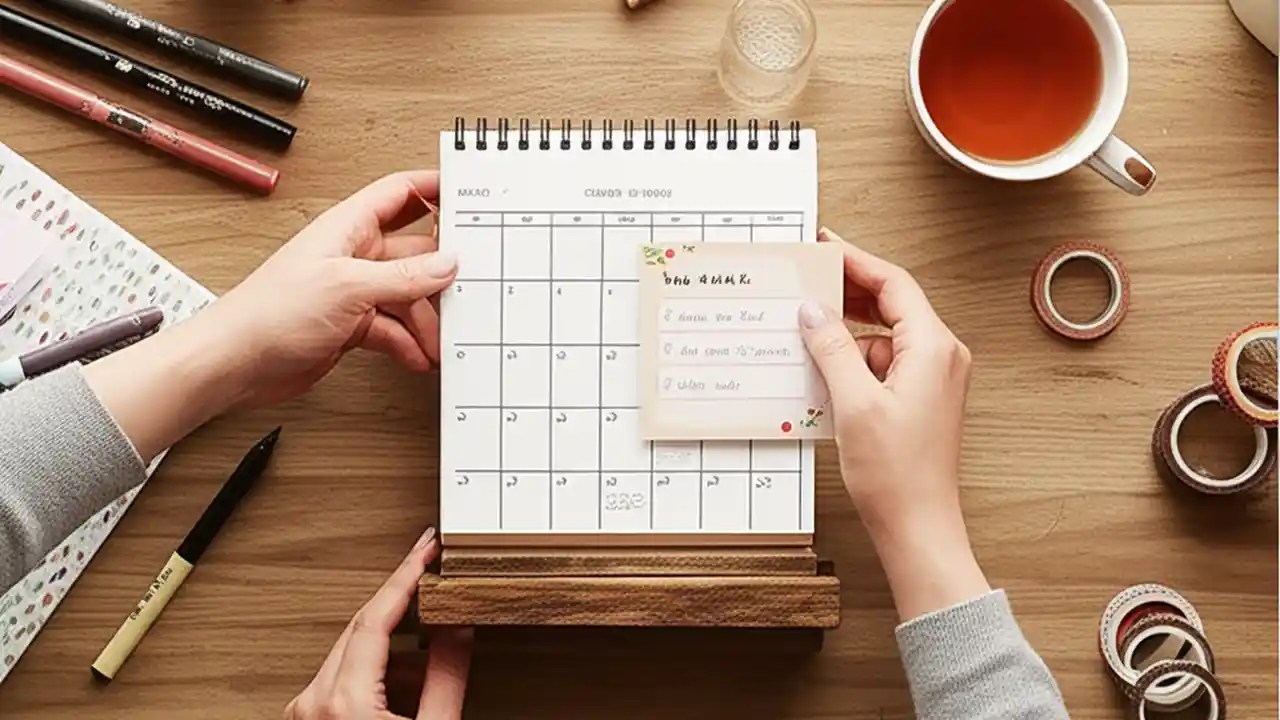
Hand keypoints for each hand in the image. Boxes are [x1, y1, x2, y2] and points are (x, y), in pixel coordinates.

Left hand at [86, 171, 455, 460]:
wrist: (237, 362)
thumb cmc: (271, 313)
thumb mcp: (349, 287)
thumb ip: (404, 277)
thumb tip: (446, 263)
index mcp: (349, 228)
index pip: (401, 194)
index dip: (434, 188)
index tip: (470, 195)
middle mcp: (354, 255)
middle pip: (414, 251)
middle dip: (442, 271)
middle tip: (470, 285)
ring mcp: (353, 291)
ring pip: (407, 295)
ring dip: (426, 319)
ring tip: (439, 341)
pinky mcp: (350, 324)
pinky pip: (393, 327)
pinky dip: (408, 342)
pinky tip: (417, 356)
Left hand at [285, 528, 472, 719]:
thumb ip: (447, 677)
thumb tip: (457, 631)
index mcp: (343, 700)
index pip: (375, 617)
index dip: (405, 576)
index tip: (426, 550)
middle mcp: (313, 701)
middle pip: (362, 630)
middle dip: (405, 612)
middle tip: (433, 579)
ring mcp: (305, 711)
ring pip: (353, 655)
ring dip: (393, 654)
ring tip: (428, 675)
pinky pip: (342, 680)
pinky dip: (377, 677)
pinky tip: (406, 694)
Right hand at [799, 227, 987, 620]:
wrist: (919, 529)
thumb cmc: (896, 476)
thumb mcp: (854, 404)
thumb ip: (832, 349)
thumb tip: (812, 310)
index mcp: (934, 348)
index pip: (893, 284)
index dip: (856, 260)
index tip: (824, 245)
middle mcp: (940, 357)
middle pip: (892, 305)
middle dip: (848, 292)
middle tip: (807, 279)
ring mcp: (932, 379)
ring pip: (884, 336)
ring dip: (846, 333)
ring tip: (805, 331)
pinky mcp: (920, 400)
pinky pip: (883, 364)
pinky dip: (853, 362)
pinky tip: (821, 372)